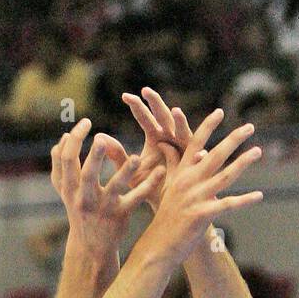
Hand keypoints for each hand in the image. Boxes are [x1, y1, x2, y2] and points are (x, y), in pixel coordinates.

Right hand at [50, 117, 164, 255]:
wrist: (91, 247)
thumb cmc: (79, 212)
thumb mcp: (66, 192)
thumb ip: (61, 167)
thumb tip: (61, 138)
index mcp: (70, 188)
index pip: (66, 159)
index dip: (74, 140)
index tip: (86, 122)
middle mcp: (84, 197)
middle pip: (86, 174)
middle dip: (94, 157)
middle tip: (102, 139)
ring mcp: (103, 207)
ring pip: (115, 187)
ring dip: (126, 171)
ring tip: (137, 157)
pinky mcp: (121, 215)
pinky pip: (137, 198)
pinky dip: (149, 184)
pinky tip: (161, 171)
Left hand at [122, 86, 203, 209]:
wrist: (166, 206)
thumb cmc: (148, 188)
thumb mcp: (131, 171)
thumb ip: (118, 156)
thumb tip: (100, 138)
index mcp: (156, 137)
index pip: (146, 118)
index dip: (137, 107)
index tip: (125, 96)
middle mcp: (172, 139)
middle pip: (165, 117)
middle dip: (156, 104)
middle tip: (146, 91)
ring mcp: (186, 150)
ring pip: (184, 133)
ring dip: (181, 122)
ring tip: (175, 111)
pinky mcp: (196, 166)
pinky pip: (198, 159)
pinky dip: (199, 156)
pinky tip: (198, 154)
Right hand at [143, 116, 262, 267]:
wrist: (158, 245)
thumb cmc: (166, 217)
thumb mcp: (166, 187)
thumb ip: (171, 165)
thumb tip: (165, 144)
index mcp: (181, 175)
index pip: (194, 144)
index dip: (207, 127)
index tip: (219, 112)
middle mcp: (188, 182)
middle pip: (214, 155)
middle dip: (233, 139)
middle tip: (249, 127)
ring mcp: (195, 198)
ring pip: (224, 176)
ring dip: (242, 162)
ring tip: (257, 151)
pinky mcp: (202, 214)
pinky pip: (228, 204)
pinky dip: (244, 200)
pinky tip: (259, 195)